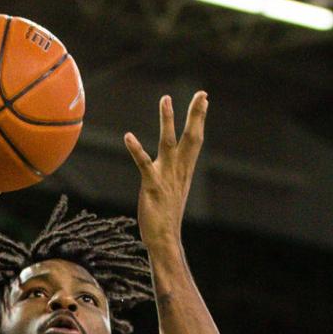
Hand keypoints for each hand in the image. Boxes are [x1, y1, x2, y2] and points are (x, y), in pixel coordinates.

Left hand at [124, 91, 206, 247]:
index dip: (199, 119)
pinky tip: (128, 136)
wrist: (164, 240)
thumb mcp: (174, 190)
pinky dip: (136, 149)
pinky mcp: (152, 185)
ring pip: (169, 143)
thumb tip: (177, 165)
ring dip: (168, 120)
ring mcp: (166, 177)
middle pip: (191, 137)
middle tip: (202, 94)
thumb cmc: (167, 217)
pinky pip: (143, 163)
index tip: (204, 99)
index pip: (195, 140)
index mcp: (185, 171)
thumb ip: (175, 174)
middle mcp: (179, 171)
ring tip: (166, 99)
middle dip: (196, 115)